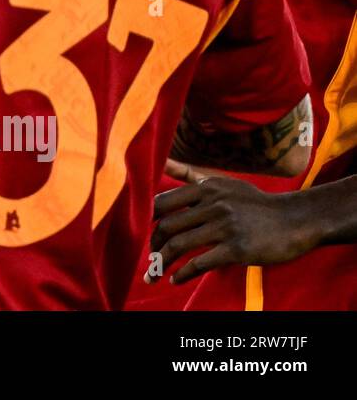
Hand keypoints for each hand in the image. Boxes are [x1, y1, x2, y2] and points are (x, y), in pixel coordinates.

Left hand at [149, 169, 320, 284]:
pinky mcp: (236, 249)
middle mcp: (212, 204)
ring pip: (179, 245)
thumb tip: (164, 162)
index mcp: (206, 187)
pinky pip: (200, 263)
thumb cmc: (255, 203)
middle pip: (167, 226)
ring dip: (161, 263)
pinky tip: (176, 279)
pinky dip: (183, 274)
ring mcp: (224, 226)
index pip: (162, 202)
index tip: (145, 233)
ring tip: (154, 274)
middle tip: (149, 258)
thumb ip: (192, 176)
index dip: (147, 220)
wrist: (296, 219)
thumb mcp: (224, 183)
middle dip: (153, 245)